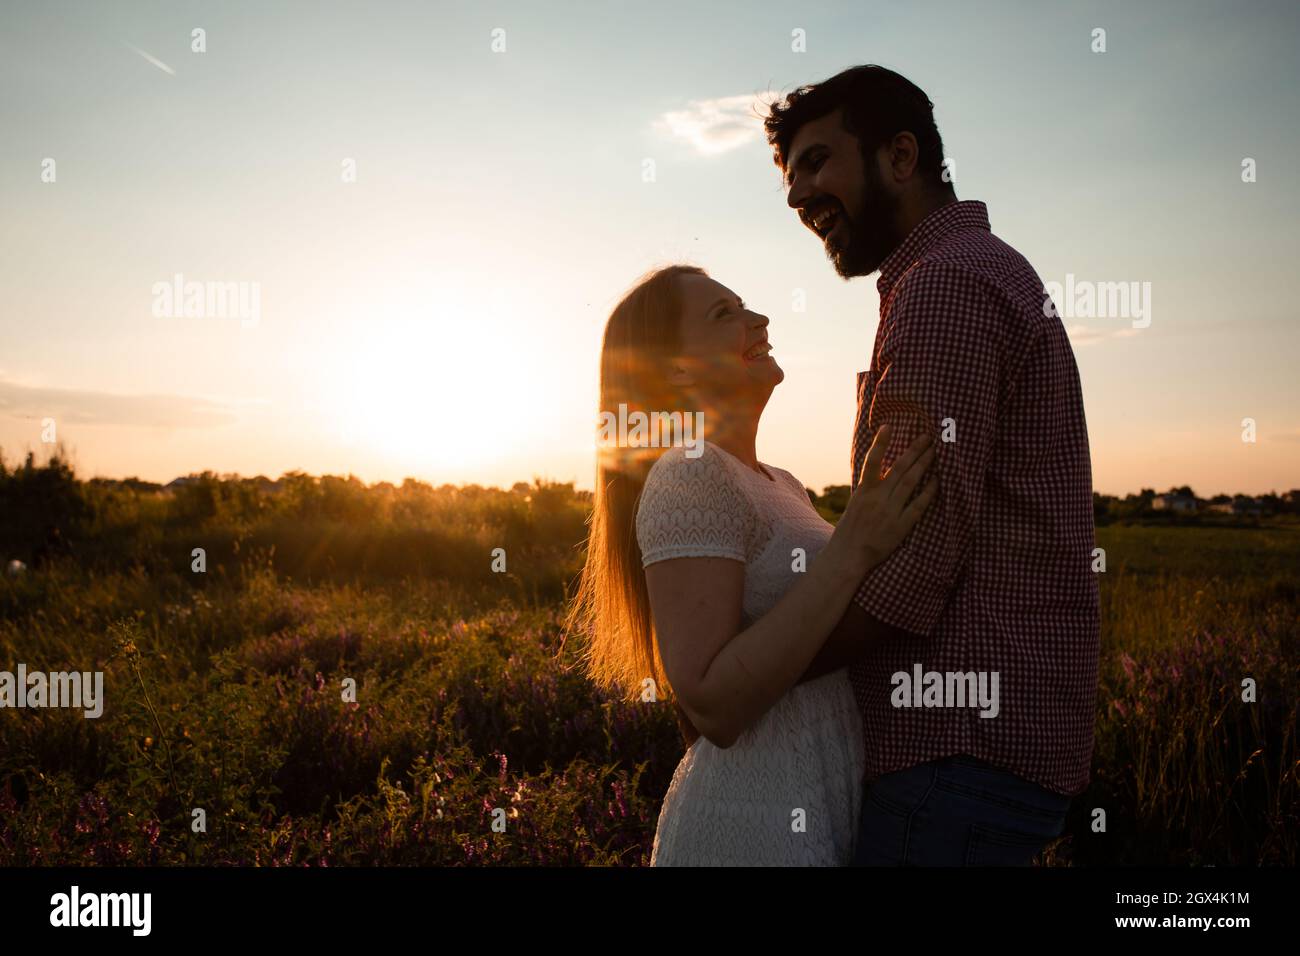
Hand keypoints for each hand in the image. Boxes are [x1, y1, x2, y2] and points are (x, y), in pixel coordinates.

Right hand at [827, 425, 936, 577]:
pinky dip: (928, 492)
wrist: (848, 557)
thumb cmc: (850, 531)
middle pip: (899, 469)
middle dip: (914, 451)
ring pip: (910, 482)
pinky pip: (918, 506)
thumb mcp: (855, 505)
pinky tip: (938, 481)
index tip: (889, 426)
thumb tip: (882, 474)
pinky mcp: (900, 527)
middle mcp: (877, 499)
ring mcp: (889, 512)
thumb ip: (869, 490)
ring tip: (934, 452)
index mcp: (863, 492)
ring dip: (923, 465)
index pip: (872, 461)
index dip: (881, 443)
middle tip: (927, 436)